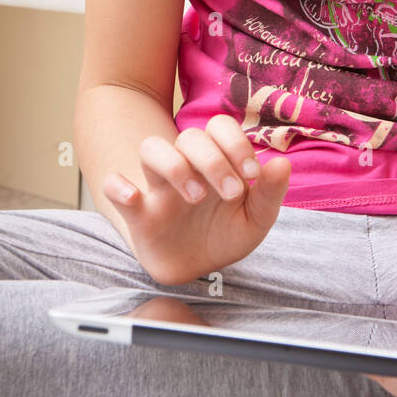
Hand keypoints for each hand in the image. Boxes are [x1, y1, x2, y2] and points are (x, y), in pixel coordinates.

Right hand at [101, 115, 290, 285]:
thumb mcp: (256, 218)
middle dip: (214, 161)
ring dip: (174, 165)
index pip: (219, 127)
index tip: (252, 173)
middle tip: (232, 192)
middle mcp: (186, 166)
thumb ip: (270, 192)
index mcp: (215, 161)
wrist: (197, 269)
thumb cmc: (226, 234)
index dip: (236, 142)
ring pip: (152, 148)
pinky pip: (113, 186)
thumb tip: (283, 163)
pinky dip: (118, 186)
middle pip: (189, 137)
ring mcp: (158, 187)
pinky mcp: (137, 214)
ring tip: (197, 197)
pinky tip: (133, 197)